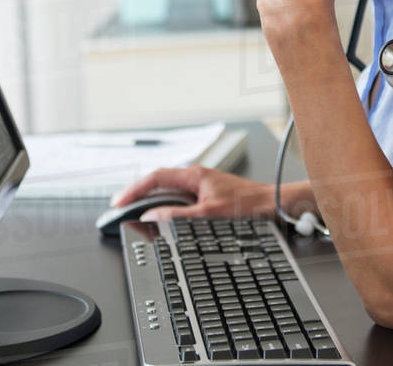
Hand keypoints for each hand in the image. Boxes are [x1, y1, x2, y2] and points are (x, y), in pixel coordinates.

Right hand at [108, 166, 274, 222]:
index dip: (134, 189)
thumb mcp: (208, 213)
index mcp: (194, 175)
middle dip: (139, 194)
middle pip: (160, 182)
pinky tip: (164, 217)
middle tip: (122, 207)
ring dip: (153, 201)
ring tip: (137, 213)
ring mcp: (203, 186)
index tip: (119, 201)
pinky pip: (180, 198)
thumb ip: (178, 216)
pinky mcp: (209, 195)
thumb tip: (152, 217)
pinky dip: (167, 207)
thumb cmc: (248, 205)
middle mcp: (197, 177)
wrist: (273, 205)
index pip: (155, 177)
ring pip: (170, 191)